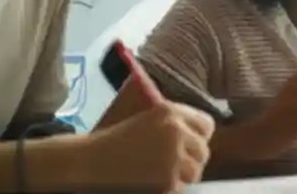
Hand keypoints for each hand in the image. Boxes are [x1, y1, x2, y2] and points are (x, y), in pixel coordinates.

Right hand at [81, 102, 213, 191]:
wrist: (89, 162)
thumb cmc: (116, 142)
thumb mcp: (147, 121)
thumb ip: (174, 124)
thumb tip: (199, 137)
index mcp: (170, 111)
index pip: (206, 125)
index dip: (198, 137)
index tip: (188, 145)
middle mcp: (176, 130)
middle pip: (203, 151)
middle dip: (190, 160)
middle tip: (170, 166)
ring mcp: (173, 156)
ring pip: (195, 172)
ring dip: (182, 177)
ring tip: (160, 175)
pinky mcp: (168, 180)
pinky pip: (182, 188)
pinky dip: (170, 189)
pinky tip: (151, 183)